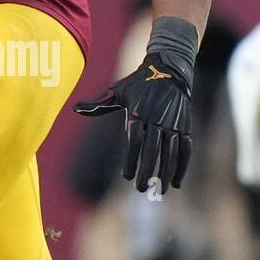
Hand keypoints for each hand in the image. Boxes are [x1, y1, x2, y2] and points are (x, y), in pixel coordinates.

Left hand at [74, 51, 191, 193]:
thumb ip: (98, 104)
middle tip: (140, 188)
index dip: (131, 158)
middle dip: (147, 170)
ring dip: (166, 172)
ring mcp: (173, 122)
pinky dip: (183, 165)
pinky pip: (185, 148)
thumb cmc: (139, 83)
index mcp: (138, 110)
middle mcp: (157, 117)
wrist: (169, 69)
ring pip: (171, 151)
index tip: (126, 176)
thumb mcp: (118, 90)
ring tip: (160, 190)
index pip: (135, 139)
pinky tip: (176, 182)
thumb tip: (74, 109)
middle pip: (153, 148)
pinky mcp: (184, 125)